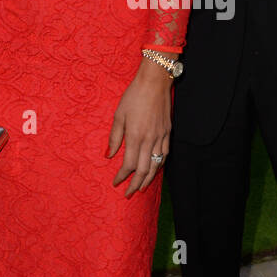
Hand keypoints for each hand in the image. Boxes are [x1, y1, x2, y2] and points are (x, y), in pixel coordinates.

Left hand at [106, 58, 172, 196]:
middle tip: (128, 193)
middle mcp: (149, 139)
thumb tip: (108, 155)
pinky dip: (159, 165)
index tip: (115, 182)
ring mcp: (161, 136)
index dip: (122, 176)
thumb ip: (114, 137)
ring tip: (141, 187)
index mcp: (135, 136)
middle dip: (135, 184)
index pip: (129, 164)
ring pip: (156, 165)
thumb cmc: (134, 96)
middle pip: (144, 170)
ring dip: (149, 179)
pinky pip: (164, 154)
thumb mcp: (118, 115)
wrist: (155, 83)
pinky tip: (154, 169)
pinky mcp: (167, 132)